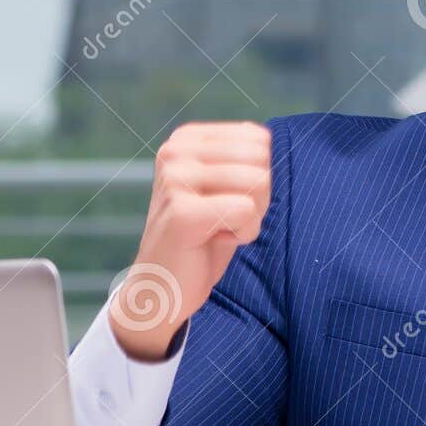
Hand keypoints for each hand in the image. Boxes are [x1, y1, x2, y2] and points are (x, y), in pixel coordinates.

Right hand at [109, 121, 271, 360]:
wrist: (161, 288)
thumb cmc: (200, 238)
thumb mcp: (222, 187)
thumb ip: (241, 159)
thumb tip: (264, 137)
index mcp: (185, 138)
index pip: (259, 139)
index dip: (258, 175)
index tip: (227, 199)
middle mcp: (176, 151)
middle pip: (260, 159)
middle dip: (257, 196)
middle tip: (226, 218)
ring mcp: (176, 179)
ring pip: (257, 182)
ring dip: (250, 217)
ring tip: (219, 229)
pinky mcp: (182, 212)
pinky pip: (246, 210)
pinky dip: (243, 233)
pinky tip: (216, 241)